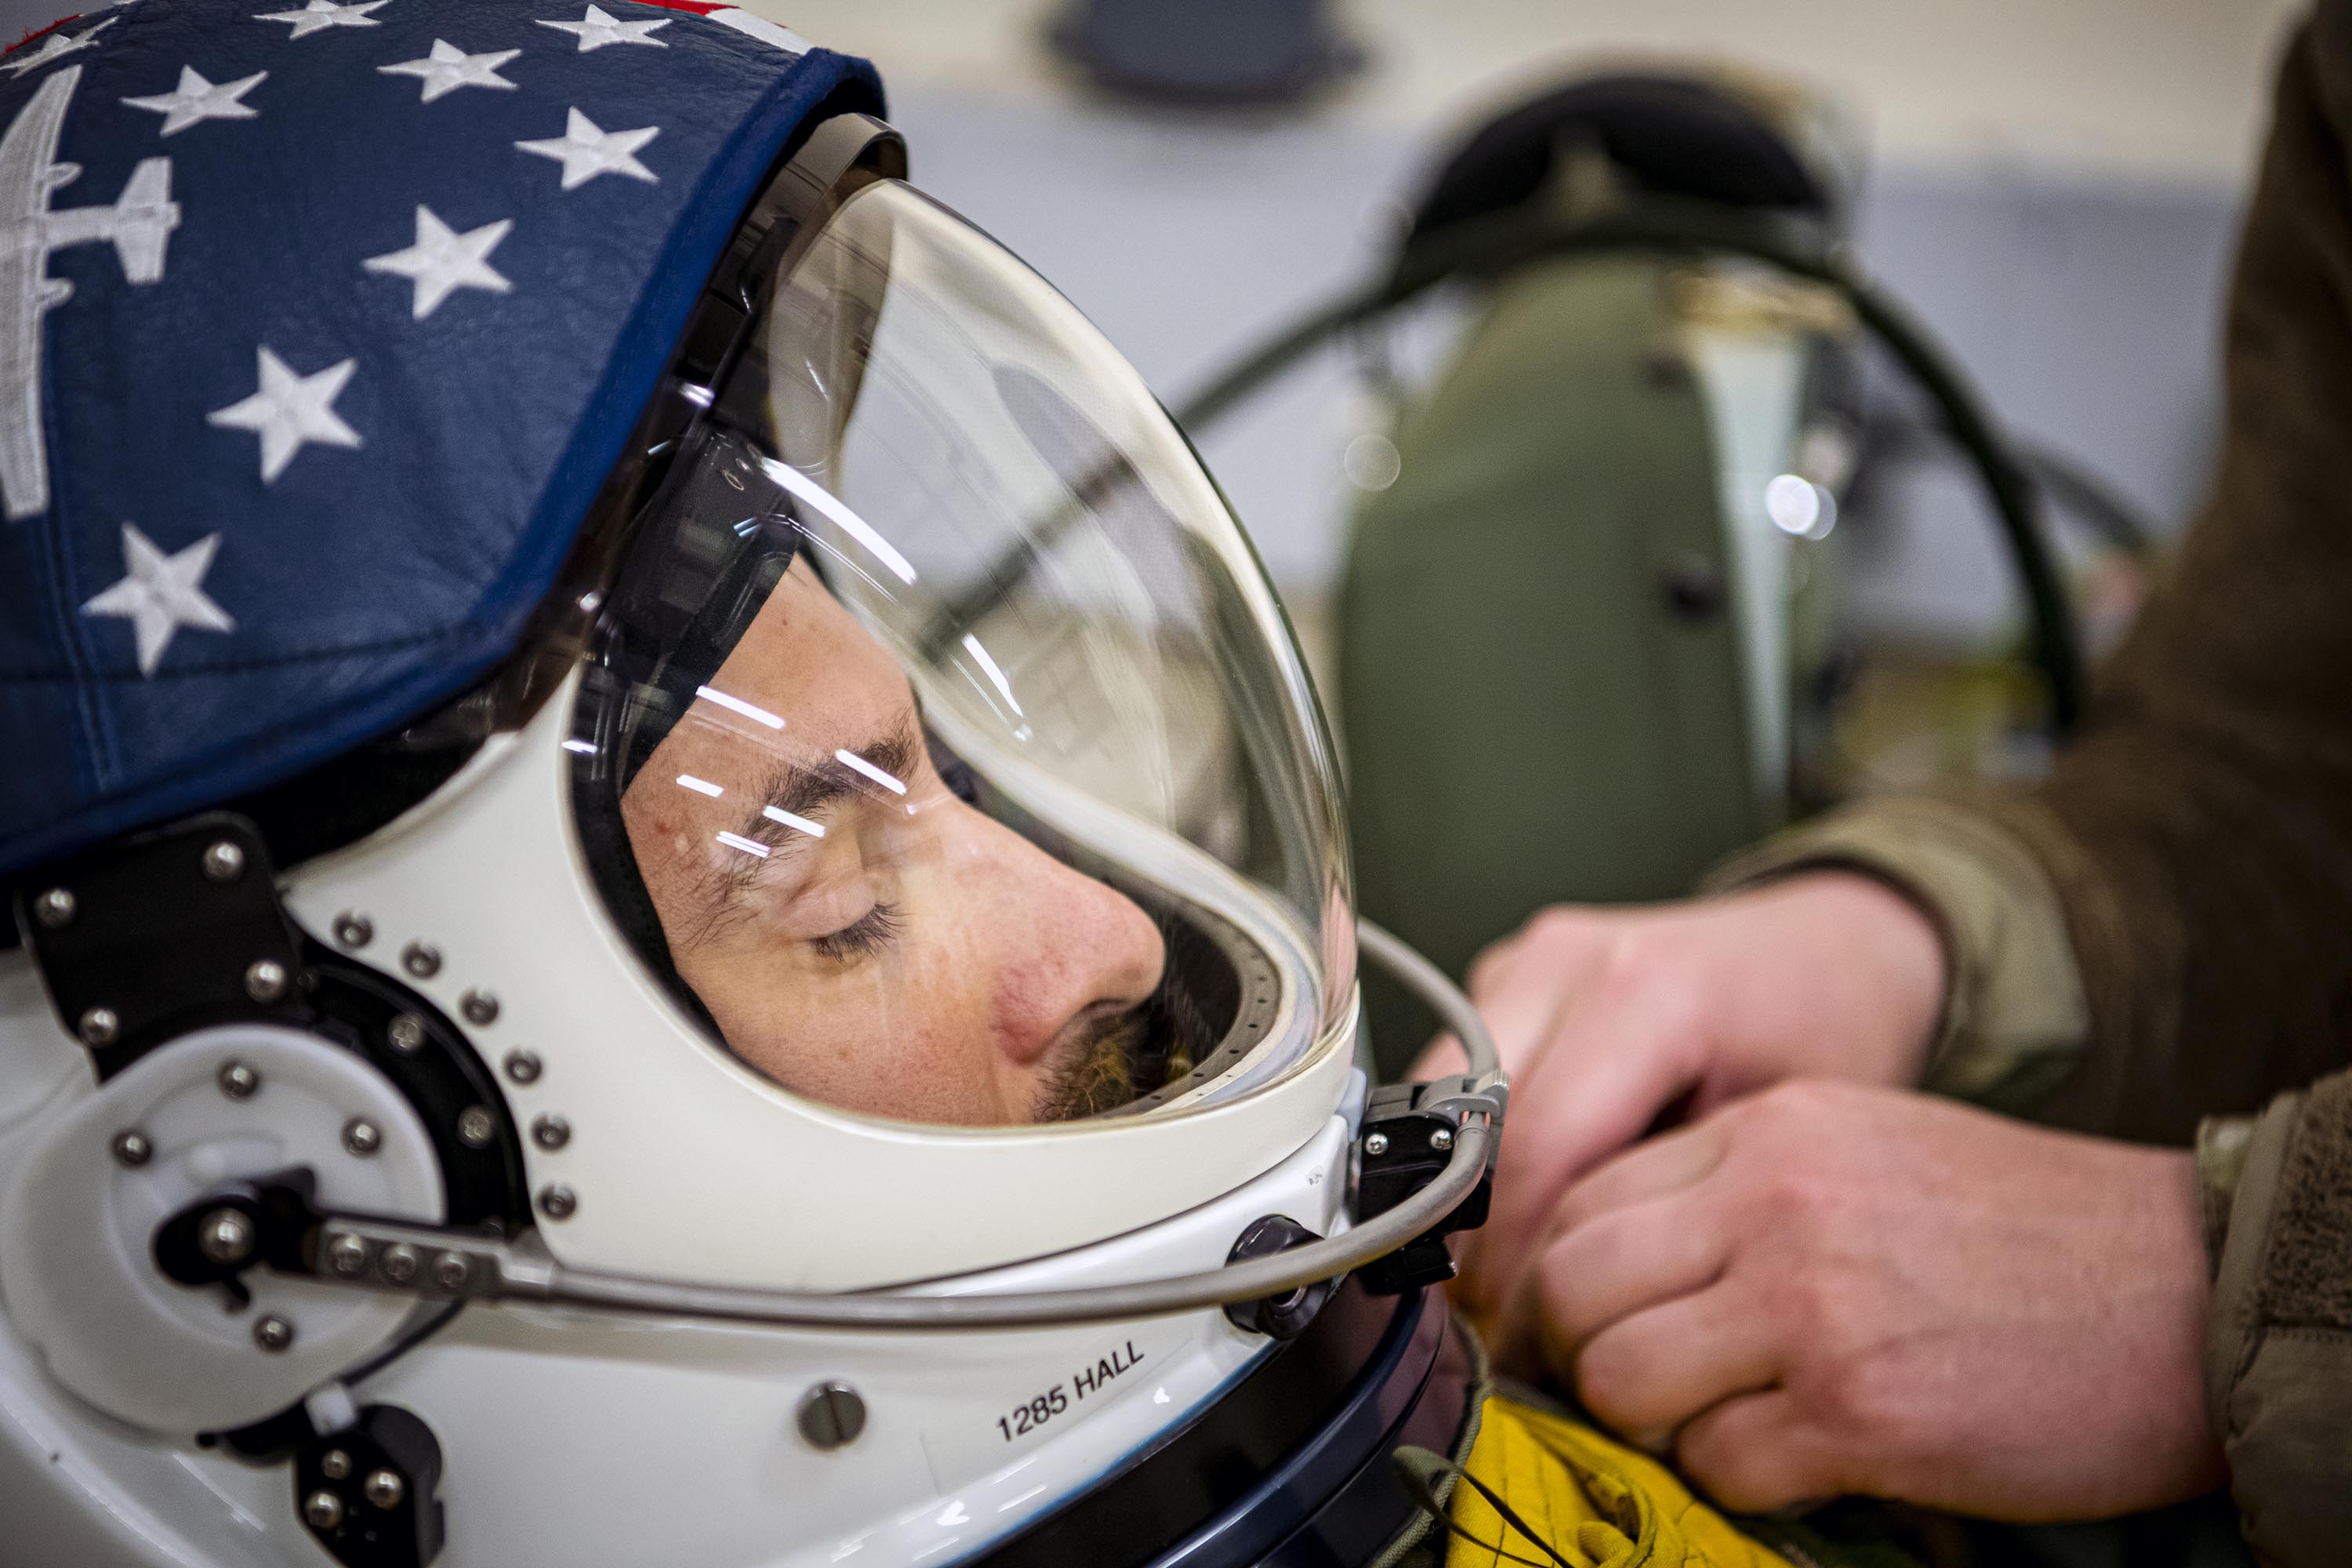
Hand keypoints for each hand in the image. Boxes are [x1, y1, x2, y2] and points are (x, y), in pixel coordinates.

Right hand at [1417, 873, 1947, 1322]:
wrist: (1829, 945)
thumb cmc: (1828, 1031)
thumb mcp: (1778, 1135)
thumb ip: (1677, 1202)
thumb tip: (1591, 1305)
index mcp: (1647, 993)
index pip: (1535, 1148)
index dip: (1513, 1257)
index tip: (1519, 1333)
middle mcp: (1570, 961)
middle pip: (1459, 1118)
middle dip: (1465, 1230)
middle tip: (1492, 1317)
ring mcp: (1530, 957)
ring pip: (1436, 1091)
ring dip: (1450, 1183)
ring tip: (1492, 1273)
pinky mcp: (1509, 969)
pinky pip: (1456, 1068)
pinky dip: (1463, 1141)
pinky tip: (1506, 1206)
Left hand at [1515, 1080, 2221, 1519]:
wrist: (2179, 1289)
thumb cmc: (2023, 1230)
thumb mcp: (1858, 1149)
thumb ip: (1733, 1187)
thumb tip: (1607, 1261)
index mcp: (1768, 1131)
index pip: (1583, 1196)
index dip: (1557, 1274)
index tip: (1573, 1321)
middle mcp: (1774, 1203)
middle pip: (1572, 1284)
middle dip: (1574, 1349)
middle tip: (1620, 1384)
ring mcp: (1812, 1307)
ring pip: (1621, 1380)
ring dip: (1648, 1422)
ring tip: (1714, 1420)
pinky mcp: (1858, 1411)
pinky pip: (1718, 1464)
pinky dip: (1737, 1477)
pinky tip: (1798, 1454)